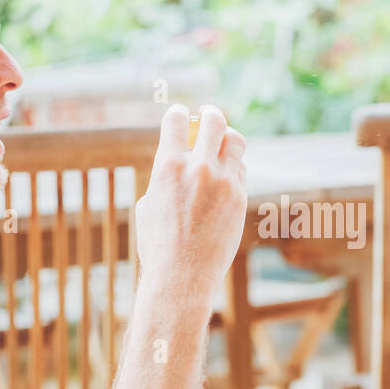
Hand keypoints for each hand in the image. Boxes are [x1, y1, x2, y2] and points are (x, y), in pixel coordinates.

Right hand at [135, 104, 246, 295]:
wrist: (182, 275)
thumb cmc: (158, 244)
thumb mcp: (149, 204)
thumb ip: (164, 178)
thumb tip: (176, 164)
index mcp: (168, 165)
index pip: (176, 119)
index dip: (179, 113)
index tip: (182, 115)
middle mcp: (199, 167)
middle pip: (215, 121)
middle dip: (211, 114)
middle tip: (209, 116)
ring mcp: (223, 181)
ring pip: (236, 140)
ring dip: (229, 137)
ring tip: (223, 142)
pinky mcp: (239, 197)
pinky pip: (240, 171)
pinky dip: (233, 168)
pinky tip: (226, 177)